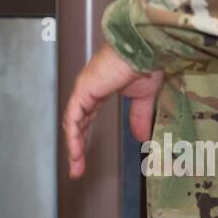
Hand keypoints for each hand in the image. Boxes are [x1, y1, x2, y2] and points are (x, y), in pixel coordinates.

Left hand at [63, 45, 163, 178]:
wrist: (142, 48)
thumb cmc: (144, 63)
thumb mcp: (144, 97)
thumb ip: (139, 116)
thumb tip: (141, 137)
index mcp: (99, 90)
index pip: (87, 118)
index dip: (85, 138)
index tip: (85, 158)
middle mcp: (88, 91)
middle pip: (77, 124)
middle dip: (77, 148)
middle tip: (77, 169)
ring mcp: (84, 90)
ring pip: (73, 123)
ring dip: (74, 147)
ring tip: (76, 167)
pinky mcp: (83, 90)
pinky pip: (73, 117)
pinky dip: (73, 135)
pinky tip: (74, 151)